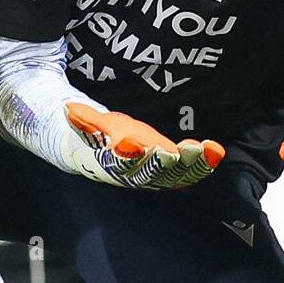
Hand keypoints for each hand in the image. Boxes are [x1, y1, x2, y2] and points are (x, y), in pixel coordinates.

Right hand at [64, 103, 224, 190]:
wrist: (113, 154)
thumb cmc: (103, 137)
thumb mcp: (93, 125)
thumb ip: (84, 119)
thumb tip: (67, 107)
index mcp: (116, 164)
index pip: (119, 163)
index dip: (125, 155)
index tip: (128, 144)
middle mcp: (138, 174)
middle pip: (150, 172)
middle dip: (162, 162)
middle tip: (172, 152)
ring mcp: (159, 175)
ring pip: (176, 175)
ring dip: (191, 164)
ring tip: (203, 148)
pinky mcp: (176, 172)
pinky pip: (192, 171)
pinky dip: (205, 163)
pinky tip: (216, 150)